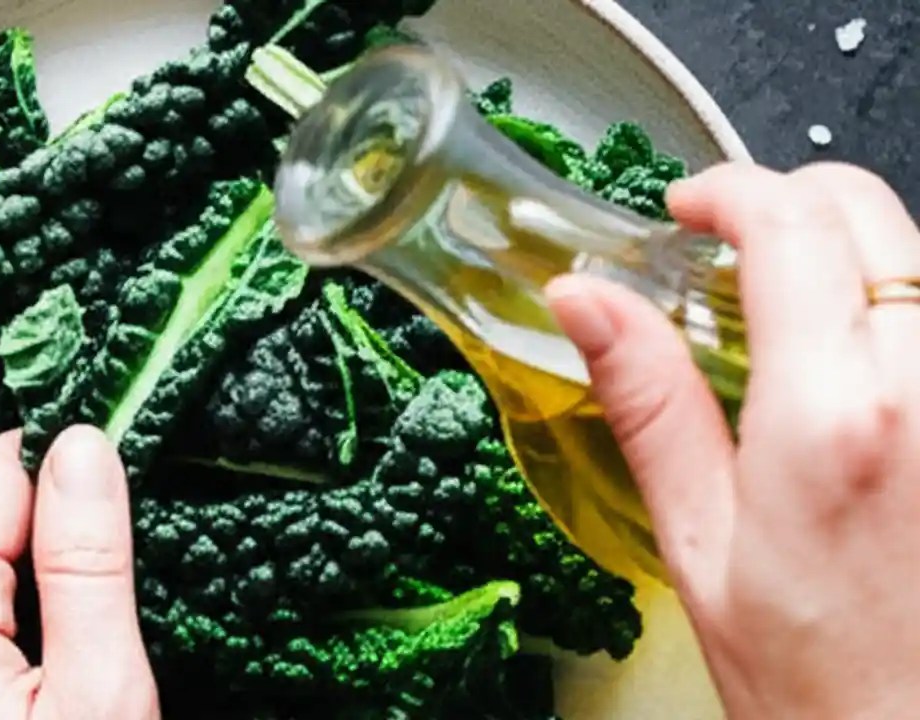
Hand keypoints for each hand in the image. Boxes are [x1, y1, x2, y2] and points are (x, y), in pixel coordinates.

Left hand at [0, 426, 159, 719]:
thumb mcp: (99, 689)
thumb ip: (87, 566)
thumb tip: (82, 447)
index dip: (69, 462)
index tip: (133, 467)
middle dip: (61, 524)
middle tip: (140, 547)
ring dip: (48, 578)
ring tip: (114, 606)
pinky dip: (27, 625)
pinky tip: (74, 658)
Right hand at [545, 162, 919, 718]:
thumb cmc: (816, 677)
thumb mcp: (700, 541)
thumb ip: (647, 400)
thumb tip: (584, 301)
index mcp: (832, 418)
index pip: (790, 226)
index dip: (728, 191)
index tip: (688, 209)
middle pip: (867, 208)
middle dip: (789, 203)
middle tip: (728, 253)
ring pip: (916, 252)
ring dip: (844, 254)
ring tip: (784, 320)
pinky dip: (891, 305)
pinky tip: (850, 368)